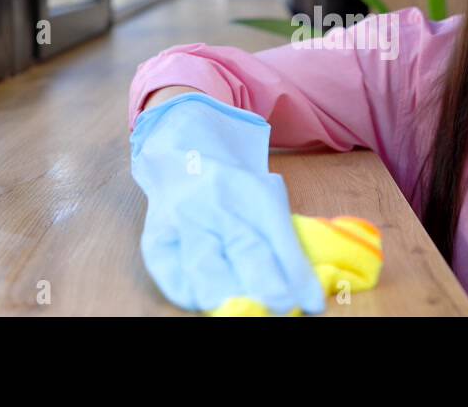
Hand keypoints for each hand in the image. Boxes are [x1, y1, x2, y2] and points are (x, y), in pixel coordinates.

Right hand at [130, 93, 325, 314]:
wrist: (183, 156)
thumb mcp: (267, 202)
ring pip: (204, 264)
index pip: (279, 235)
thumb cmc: (236, 189)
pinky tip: (203, 303)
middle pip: (244, 248)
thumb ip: (285, 244)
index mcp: (254, 193)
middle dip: (266, 286)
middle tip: (281, 307)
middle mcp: (220, 203)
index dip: (295, 273)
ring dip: (225, 296)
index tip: (311, 303)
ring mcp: (184, 219)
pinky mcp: (157, 238)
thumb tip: (309, 298)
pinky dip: (189, 294)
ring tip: (239, 310)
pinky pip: (170, 273)